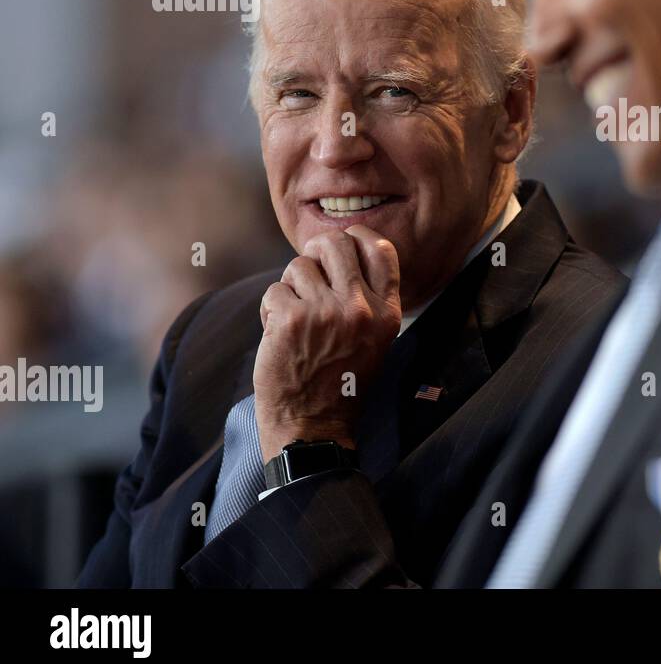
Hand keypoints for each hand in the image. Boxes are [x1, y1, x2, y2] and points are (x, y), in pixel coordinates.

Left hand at [253, 226, 400, 462]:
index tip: (345, 239)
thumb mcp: (375, 340)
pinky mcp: (291, 320)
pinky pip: (274, 291)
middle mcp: (361, 309)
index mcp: (386, 313)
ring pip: (299, 266)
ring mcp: (325, 313)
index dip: (358, 235)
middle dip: (316, 251)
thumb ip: (368, 299)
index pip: (380, 250)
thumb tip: (345, 252)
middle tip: (308, 269)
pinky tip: (279, 334)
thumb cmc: (341, 384)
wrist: (314, 427)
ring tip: (294, 317)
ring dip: (290, 287)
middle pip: (336, 244)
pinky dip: (270, 310)